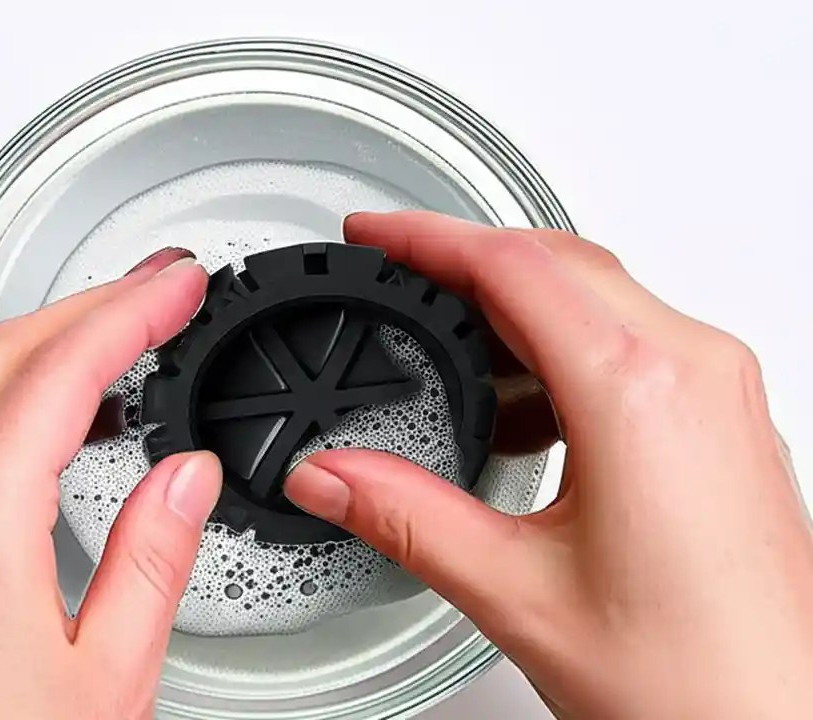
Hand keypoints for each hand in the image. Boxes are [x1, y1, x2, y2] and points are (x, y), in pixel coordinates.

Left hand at [0, 249, 221, 719]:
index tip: (175, 284)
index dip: (129, 310)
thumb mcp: (108, 680)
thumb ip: (150, 558)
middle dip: (81, 308)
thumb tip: (182, 477)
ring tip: (108, 343)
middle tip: (152, 290)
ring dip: (30, 351)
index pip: (60, 370)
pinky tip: (29, 419)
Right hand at [284, 212, 812, 718]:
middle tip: (393, 274)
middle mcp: (696, 372)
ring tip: (446, 349)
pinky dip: (566, 346)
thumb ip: (405, 518)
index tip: (373, 235)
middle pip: (561, 262)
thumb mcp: (518, 593)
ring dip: (519, 305)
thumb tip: (327, 476)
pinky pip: (637, 342)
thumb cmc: (699, 681)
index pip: (515, 268)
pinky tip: (521, 407)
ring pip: (602, 296)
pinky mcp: (726, 422)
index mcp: (639, 395)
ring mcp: (721, 393)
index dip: (428, 239)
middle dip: (468, 259)